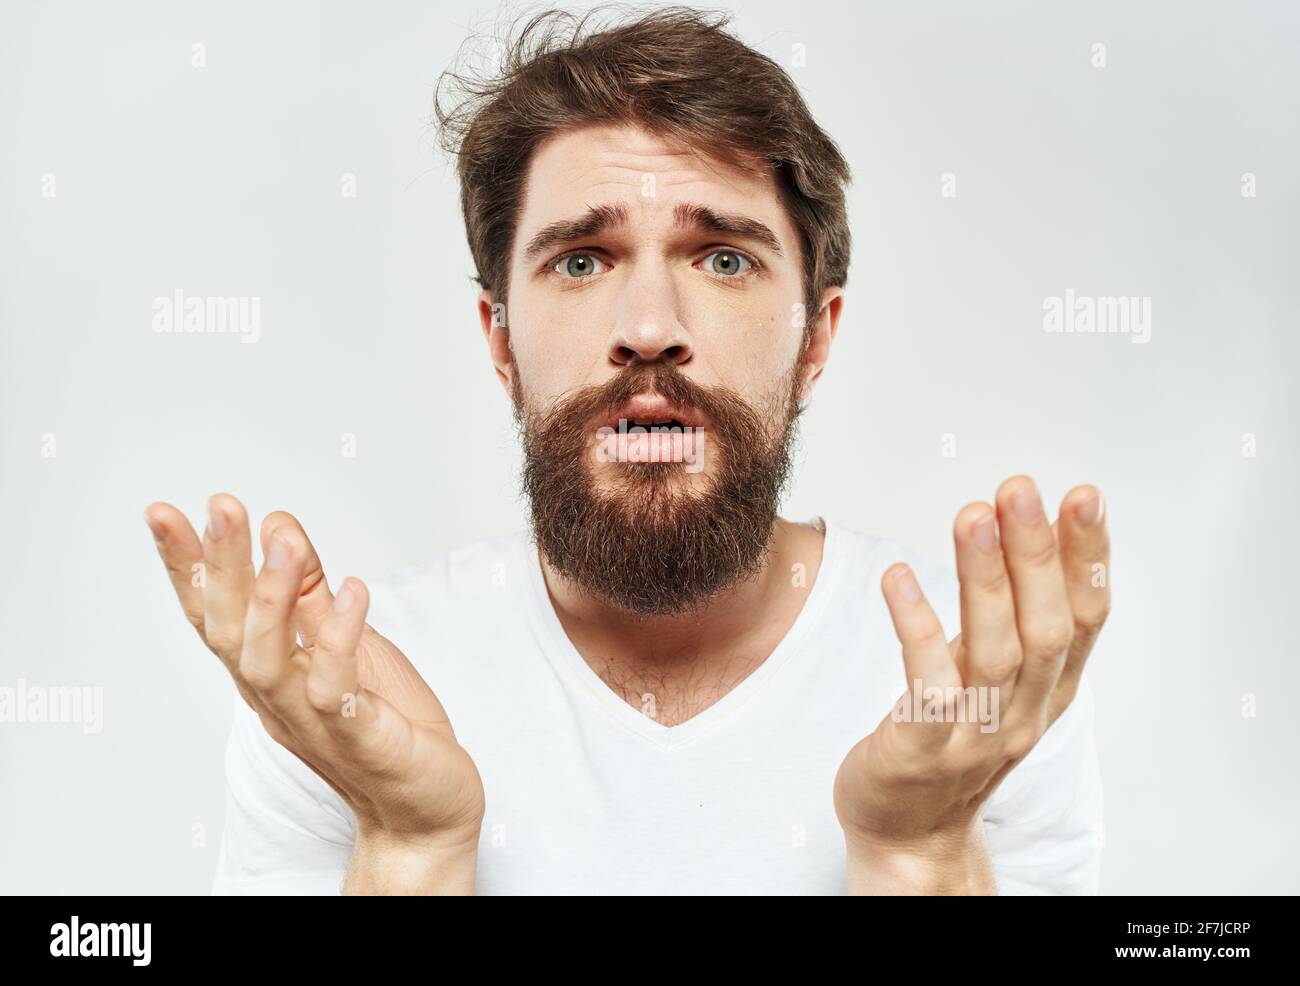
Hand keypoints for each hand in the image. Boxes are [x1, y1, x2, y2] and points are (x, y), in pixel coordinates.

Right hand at [144, 493, 485, 892]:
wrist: (425, 808)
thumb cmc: (388, 726)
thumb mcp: (347, 643)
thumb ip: (311, 592)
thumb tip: (279, 528)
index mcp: (270, 673)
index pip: (215, 614)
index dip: (186, 566)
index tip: (162, 512)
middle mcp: (277, 697)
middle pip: (229, 629)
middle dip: (220, 565)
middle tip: (220, 506)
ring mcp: (312, 719)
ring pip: (266, 660)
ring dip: (270, 597)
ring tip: (281, 540)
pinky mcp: (359, 736)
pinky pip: (336, 688)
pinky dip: (339, 637)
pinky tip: (353, 591)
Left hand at [833, 476, 1109, 892]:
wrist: (905, 830)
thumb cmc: (947, 737)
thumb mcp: (995, 675)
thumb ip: (1011, 614)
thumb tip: (1019, 525)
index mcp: (1047, 690)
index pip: (1084, 617)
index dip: (1088, 558)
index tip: (1083, 496)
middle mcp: (1021, 713)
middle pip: (1043, 628)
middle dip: (1036, 555)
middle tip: (1021, 491)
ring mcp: (973, 736)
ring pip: (993, 652)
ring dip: (984, 580)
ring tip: (973, 516)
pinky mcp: (919, 750)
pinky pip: (926, 687)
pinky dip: (917, 628)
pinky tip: (900, 576)